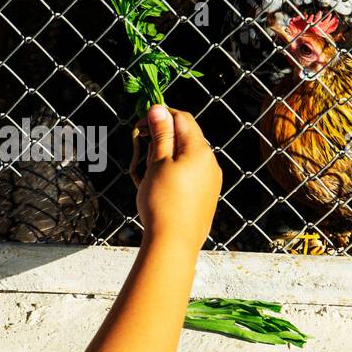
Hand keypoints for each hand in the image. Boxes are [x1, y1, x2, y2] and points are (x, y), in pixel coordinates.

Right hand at [135, 105, 220, 252]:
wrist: (174, 243)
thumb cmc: (162, 202)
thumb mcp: (157, 163)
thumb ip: (161, 134)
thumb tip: (159, 108)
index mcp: (199, 149)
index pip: (182, 118)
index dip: (160, 116)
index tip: (140, 126)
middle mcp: (210, 161)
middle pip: (185, 136)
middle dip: (162, 138)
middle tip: (141, 153)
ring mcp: (211, 179)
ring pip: (187, 156)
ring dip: (167, 157)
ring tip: (148, 175)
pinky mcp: (207, 195)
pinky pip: (191, 174)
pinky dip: (175, 172)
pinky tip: (161, 188)